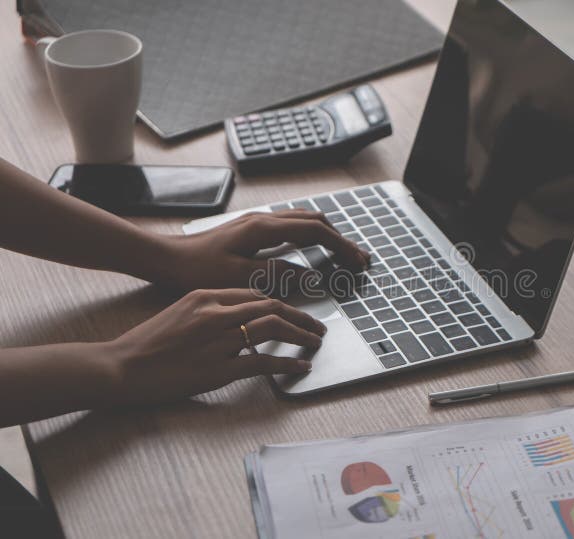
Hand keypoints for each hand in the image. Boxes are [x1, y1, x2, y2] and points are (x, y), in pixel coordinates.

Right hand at [105, 288, 324, 405]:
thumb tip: (239, 317)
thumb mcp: (178, 313)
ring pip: (273, 328)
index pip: (255, 293)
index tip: (294, 312)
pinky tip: (301, 366)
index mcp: (205, 295)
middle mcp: (215, 312)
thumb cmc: (147, 344)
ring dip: (301, 333)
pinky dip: (288, 363)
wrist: (121, 367)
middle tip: (317, 326)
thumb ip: (209, 310)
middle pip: (270, 305)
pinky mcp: (219, 369)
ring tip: (315, 341)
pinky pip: (264, 362)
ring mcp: (218, 340)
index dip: (281, 302)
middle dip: (300, 315)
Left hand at [158, 210, 370, 291]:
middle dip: (340, 239)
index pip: (315, 232)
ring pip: (304, 220)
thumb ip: (277, 275)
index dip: (341, 246)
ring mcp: (257, 221)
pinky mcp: (251, 228)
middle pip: (315, 221)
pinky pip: (291, 225)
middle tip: (358, 259)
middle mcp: (263, 219)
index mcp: (264, 228)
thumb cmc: (196, 270)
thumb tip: (310, 274)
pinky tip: (313, 248)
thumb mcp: (239, 278)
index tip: (357, 261)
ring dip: (327, 235)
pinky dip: (311, 235)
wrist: (168, 258)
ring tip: (343, 253)